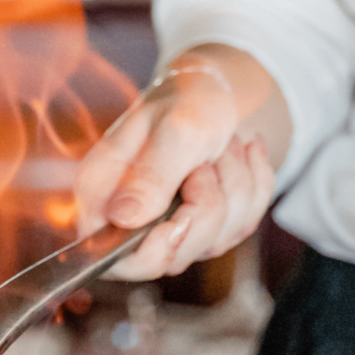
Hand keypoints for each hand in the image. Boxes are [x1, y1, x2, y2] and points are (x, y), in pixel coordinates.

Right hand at [76, 56, 279, 280]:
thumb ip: (152, 175)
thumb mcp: (176, 130)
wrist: (214, 94)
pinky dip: (253, 187)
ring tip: (224, 149)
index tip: (180, 218)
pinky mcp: (203, 229)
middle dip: (206, 209)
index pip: (108, 256)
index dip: (149, 250)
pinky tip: (242, 157)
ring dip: (235, 188)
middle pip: (168, 259)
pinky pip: (242, 227)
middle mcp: (127, 220)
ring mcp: (166, 229)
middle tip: (205, 164)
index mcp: (101, 195)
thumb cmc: (186, 103)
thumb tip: (123, 218)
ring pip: (213, 242)